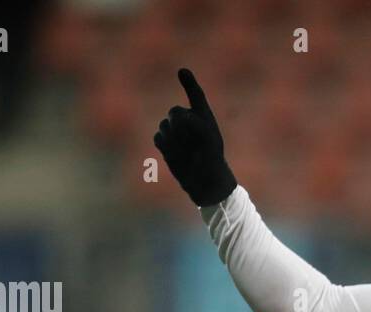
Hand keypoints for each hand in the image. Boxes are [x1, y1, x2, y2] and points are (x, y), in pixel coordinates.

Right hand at [154, 68, 237, 206]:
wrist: (206, 180)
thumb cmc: (212, 158)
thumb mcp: (208, 137)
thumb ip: (193, 121)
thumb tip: (176, 116)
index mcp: (203, 116)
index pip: (196, 95)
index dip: (189, 83)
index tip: (182, 71)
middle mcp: (189, 120)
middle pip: (174, 112)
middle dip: (179, 124)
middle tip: (191, 140)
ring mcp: (176, 132)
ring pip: (165, 125)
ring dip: (174, 137)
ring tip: (187, 150)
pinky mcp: (166, 143)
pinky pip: (158, 137)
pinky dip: (165, 145)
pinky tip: (175, 154)